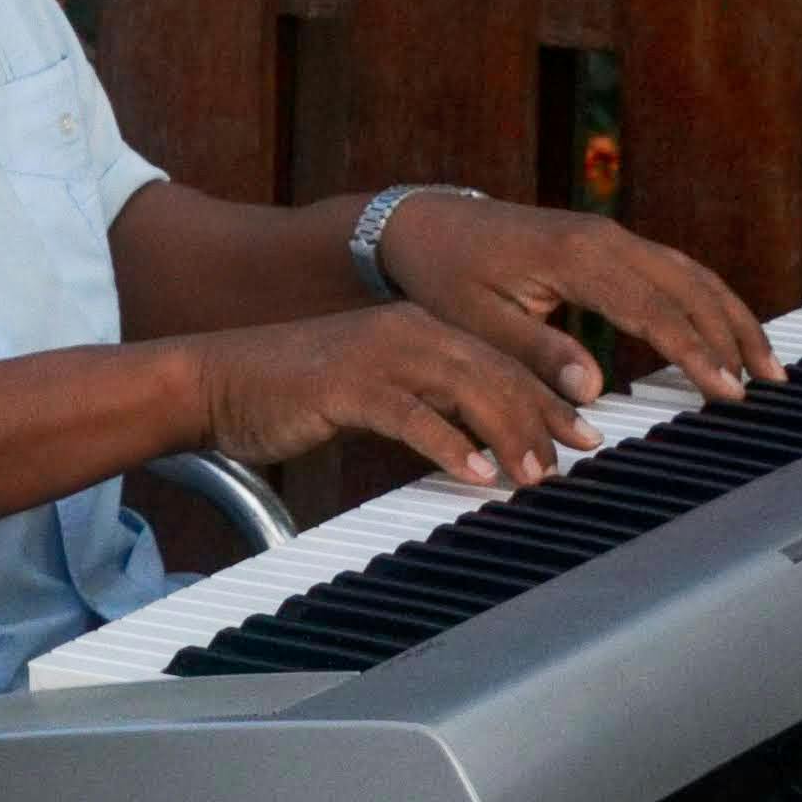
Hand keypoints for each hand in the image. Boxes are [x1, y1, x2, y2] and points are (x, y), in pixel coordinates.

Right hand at [180, 306, 590, 489]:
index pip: (500, 361)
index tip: (588, 436)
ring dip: (508, 432)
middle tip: (575, 461)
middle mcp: (403, 329)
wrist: (214, 380)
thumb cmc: (295, 394)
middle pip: (494, 371)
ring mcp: (374, 353)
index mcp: (416, 326)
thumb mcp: (375, 394)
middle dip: (542, 417)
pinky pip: (411, 415)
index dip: (548, 398)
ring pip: (464, 387)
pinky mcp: (343, 384)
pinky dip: (450, 445)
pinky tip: (477, 474)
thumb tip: (485, 445)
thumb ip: (428, 408)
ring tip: (536, 474)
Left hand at [376, 191, 779, 408]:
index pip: (652, 309)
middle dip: (731, 335)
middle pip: (686, 286)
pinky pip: (671, 268)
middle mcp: (602, 236)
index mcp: (574, 255)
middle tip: (768, 386)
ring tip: (768, 365)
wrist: (422, 224)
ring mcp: (607, 233)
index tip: (729, 391)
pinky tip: (726, 331)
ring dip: (730, 315)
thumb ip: (535, 352)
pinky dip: (706, 298)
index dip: (695, 352)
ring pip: (688, 273)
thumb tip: (593, 388)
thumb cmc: (446, 275)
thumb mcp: (478, 319)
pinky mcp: (606, 240)